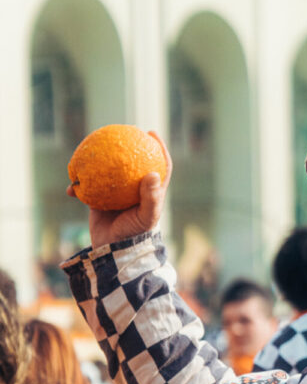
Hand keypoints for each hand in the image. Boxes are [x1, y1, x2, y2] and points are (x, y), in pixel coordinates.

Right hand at [66, 131, 171, 247]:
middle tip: (121, 132)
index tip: (151, 133)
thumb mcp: (146, 217)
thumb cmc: (134, 234)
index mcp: (149, 192)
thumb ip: (151, 198)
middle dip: (126, 147)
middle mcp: (133, 191)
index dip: (158, 149)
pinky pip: (86, 190)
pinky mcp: (98, 202)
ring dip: (97, 162)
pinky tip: (70, 189)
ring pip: (106, 173)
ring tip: (89, 150)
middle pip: (131, 163)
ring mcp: (115, 195)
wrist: (115, 251)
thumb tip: (152, 174)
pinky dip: (78, 189)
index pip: (158, 166)